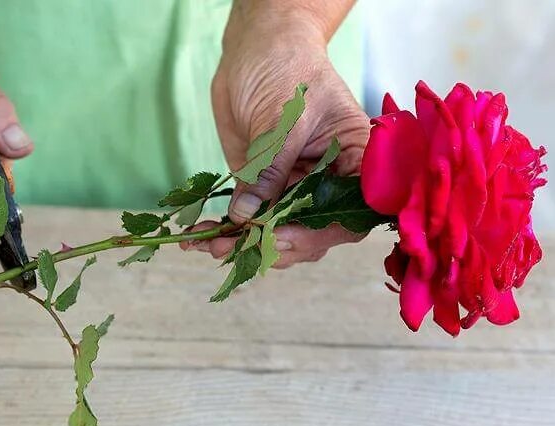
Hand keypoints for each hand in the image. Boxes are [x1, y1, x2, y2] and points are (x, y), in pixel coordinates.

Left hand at [184, 2, 368, 267]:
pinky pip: (249, 221)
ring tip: (212, 244)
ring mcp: (294, 189)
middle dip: (275, 244)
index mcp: (355, 162)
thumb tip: (248, 217)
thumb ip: (270, 168)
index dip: (320, 233)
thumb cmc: (287, 68)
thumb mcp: (282, 116)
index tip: (283, 236)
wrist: (256, 50)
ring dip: (245, 245)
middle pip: (313, 233)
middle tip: (239, 244)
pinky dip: (226, 233)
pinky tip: (199, 238)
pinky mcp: (262, 189)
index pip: (351, 213)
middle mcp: (328, 183)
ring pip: (278, 234)